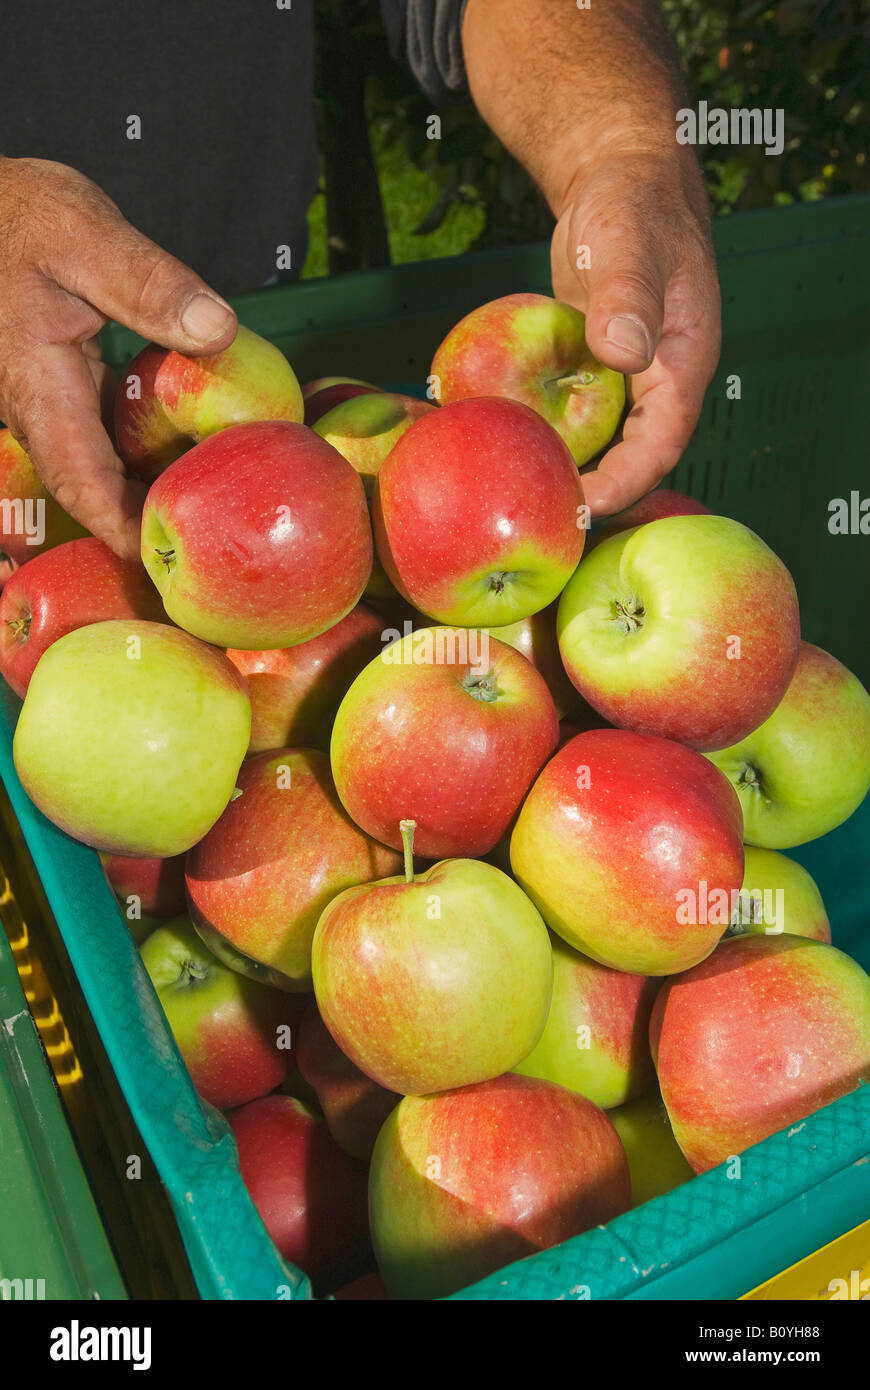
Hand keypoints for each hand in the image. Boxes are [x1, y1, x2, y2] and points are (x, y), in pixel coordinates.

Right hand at [0, 157, 236, 556]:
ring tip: (216, 519)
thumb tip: (218, 330)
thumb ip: (147, 281)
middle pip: (94, 491)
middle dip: (146, 529)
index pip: (80, 482)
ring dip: (149, 495)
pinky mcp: (66, 393)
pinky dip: (147, 456)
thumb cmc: (17, 215)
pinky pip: (106, 441)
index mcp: (37, 387)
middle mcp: (38, 411)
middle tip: (213, 556)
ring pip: (101, 470)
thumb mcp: (82, 232)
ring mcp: (50, 406)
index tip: (167, 565)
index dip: (122, 529)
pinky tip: (193, 459)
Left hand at [551, 151, 720, 517]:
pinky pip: (577, 414)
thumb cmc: (632, 204)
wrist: (618, 177)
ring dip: (570, 469)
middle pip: (632, 458)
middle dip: (593, 493)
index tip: (582, 508)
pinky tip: (510, 447)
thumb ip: (629, 296)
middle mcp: (659, 381)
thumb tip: (624, 354)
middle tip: (543, 519)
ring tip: (523, 495)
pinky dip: (550, 433)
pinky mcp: (596, 368)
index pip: (660, 445)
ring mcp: (628, 378)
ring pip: (603, 441)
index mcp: (681, 365)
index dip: (624, 483)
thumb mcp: (628, 243)